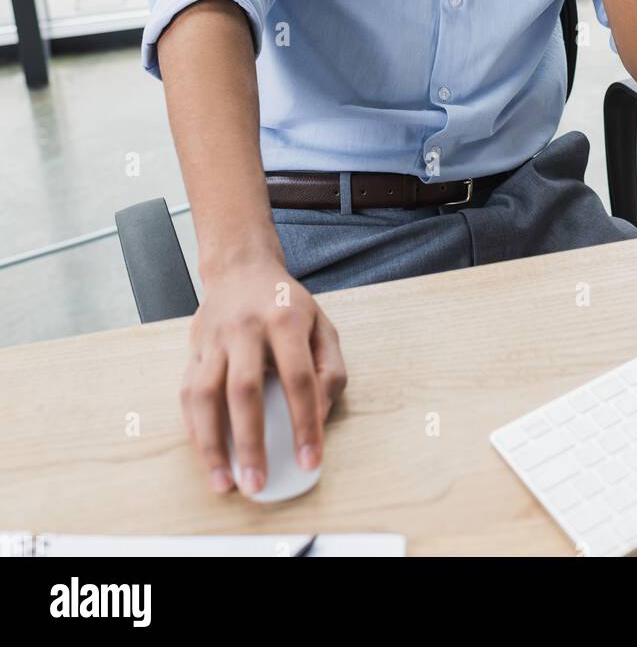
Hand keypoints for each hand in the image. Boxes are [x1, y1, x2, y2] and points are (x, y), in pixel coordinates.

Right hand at [180, 250, 345, 495]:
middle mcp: (245, 329)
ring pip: (205, 395)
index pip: (298, 379)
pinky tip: (206, 455)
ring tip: (224, 482)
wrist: (241, 268)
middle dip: (250, 443)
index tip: (310, 461)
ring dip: (211, 444)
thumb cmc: (286, 305)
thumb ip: (330, 370)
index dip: (305, 423)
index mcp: (285, 320)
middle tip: (257, 485)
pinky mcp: (194, 349)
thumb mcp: (323, 326)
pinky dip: (194, 429)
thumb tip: (317, 417)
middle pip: (244, 390)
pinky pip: (187, 393)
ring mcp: (214, 339)